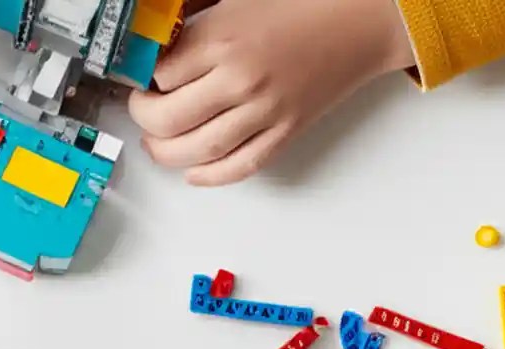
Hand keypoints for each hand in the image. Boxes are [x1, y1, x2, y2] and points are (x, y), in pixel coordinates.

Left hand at [129, 0, 415, 185]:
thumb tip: (152, 38)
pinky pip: (240, 166)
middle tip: (144, 110)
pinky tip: (193, 171)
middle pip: (168, 119)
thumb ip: (189, 20)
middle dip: (145, 119)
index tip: (144, 78)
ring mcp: (265, 110)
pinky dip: (211, 176)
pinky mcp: (286, 131)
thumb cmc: (301, 4)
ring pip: (198, 150)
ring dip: (166, 154)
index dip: (144, 80)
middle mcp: (241, 79)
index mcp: (223, 40)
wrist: (361, 19)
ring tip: (157, 144)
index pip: (160, 76)